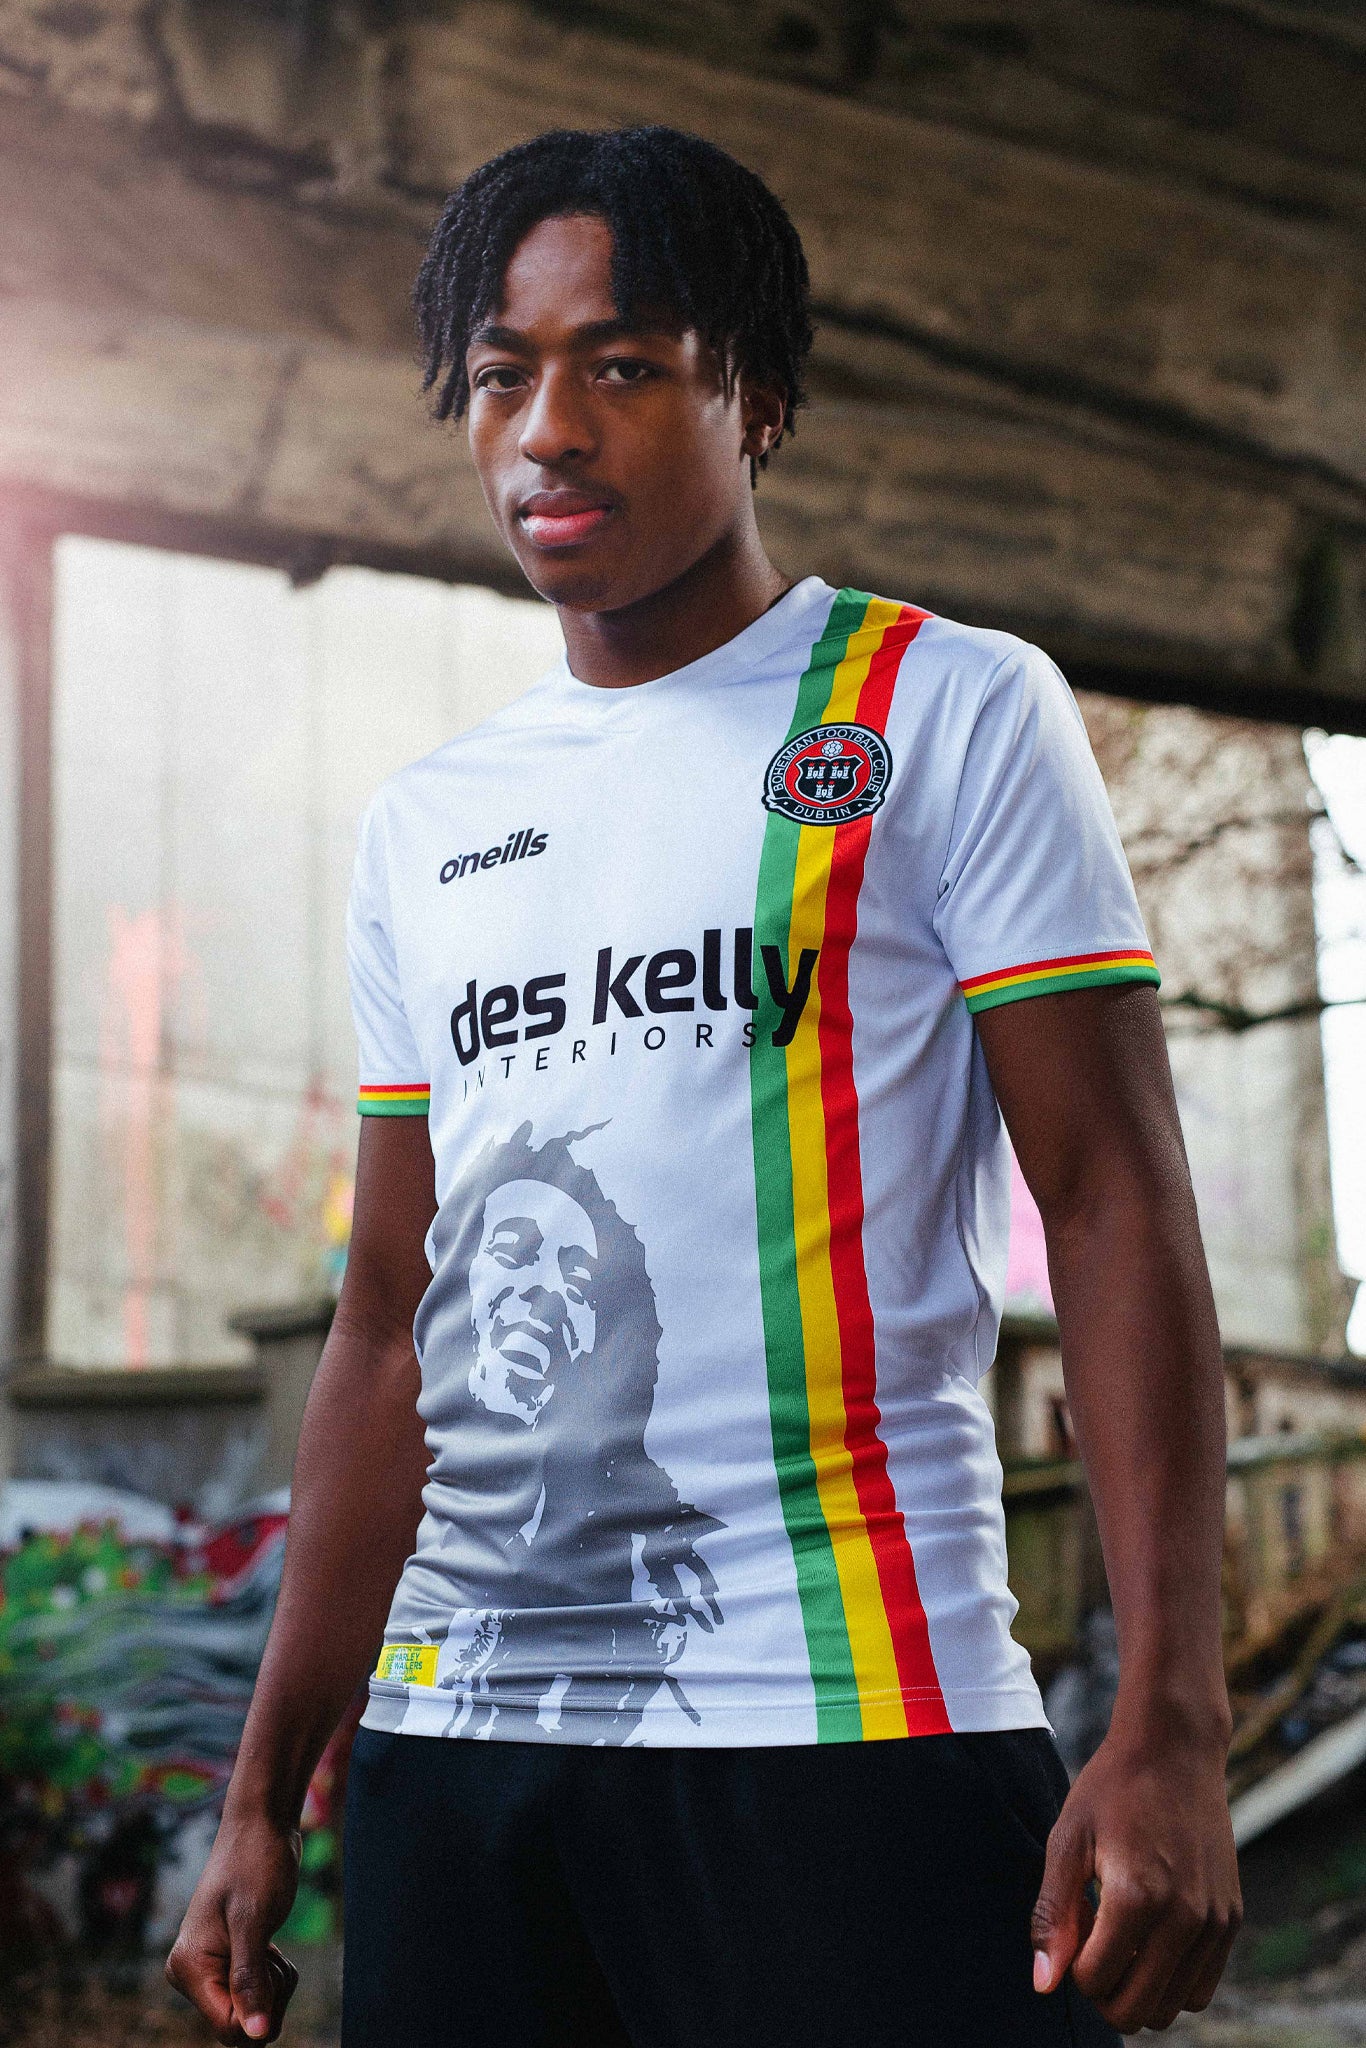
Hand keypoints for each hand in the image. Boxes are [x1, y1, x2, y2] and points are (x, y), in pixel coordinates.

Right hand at [165, 1809, 301, 2044]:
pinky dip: (274, 1975)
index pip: (229, 2028)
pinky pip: (258, 1994)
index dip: (259, 2014)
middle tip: (273, 1955)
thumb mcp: (254, 1922)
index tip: (272, 1972)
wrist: (262, 1824)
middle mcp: (194, 1974)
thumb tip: (256, 2035)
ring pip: (254, 2012)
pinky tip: (271, 1945)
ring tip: (271, 1943)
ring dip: (275, 1984)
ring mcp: (212, 1969)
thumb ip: (250, 1980)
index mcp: (189, 1968)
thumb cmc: (255, 1863)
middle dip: (269, 1997)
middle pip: (241, 2026)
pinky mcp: (231, 1962)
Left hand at [1031, 1723, 1240, 2032]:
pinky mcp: (1231, 1917)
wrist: (1175, 1747)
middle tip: (1090, 1945)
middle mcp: (1184, 1917)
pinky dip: (1172, 1981)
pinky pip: (1201, 1986)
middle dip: (1103, 1992)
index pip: (1095, 1982)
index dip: (1072, 1966)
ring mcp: (1214, 1920)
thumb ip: (1053, 1915)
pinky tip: (1150, 1939)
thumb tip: (1045, 1984)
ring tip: (1120, 1940)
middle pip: (1138, 2010)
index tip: (1072, 1927)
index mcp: (1136, 1896)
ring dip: (1139, 1990)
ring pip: (1173, 2007)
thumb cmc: (1112, 1788)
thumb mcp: (1067, 1840)